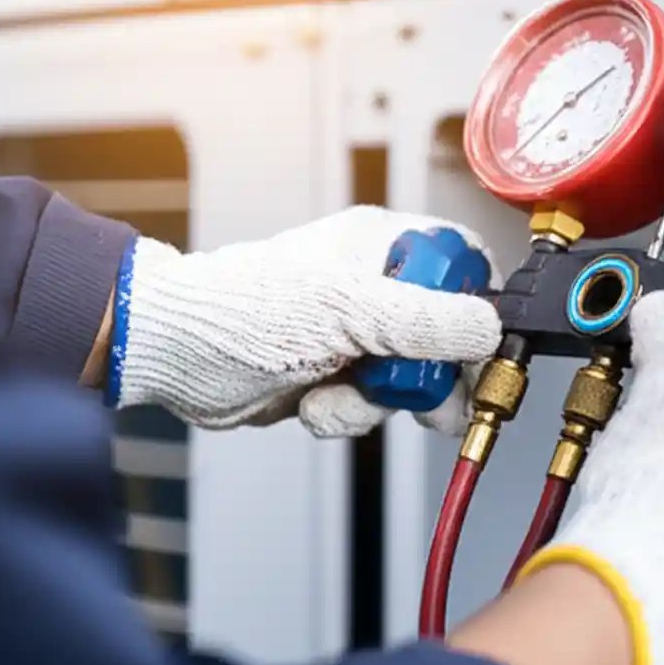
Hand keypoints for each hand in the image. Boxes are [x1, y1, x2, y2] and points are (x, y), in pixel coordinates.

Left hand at [112, 205, 501, 435]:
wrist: (175, 356)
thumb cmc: (241, 309)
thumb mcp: (345, 310)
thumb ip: (422, 319)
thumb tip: (488, 327)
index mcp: (382, 248)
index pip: (460, 261)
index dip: (475, 302)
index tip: (469, 342)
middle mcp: (376, 289)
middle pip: (448, 334)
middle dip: (431, 375)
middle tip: (417, 395)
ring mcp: (357, 336)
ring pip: (413, 381)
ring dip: (380, 403)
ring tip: (338, 397)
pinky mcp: (337, 377)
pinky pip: (374, 407)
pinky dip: (347, 416)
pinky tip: (313, 404)